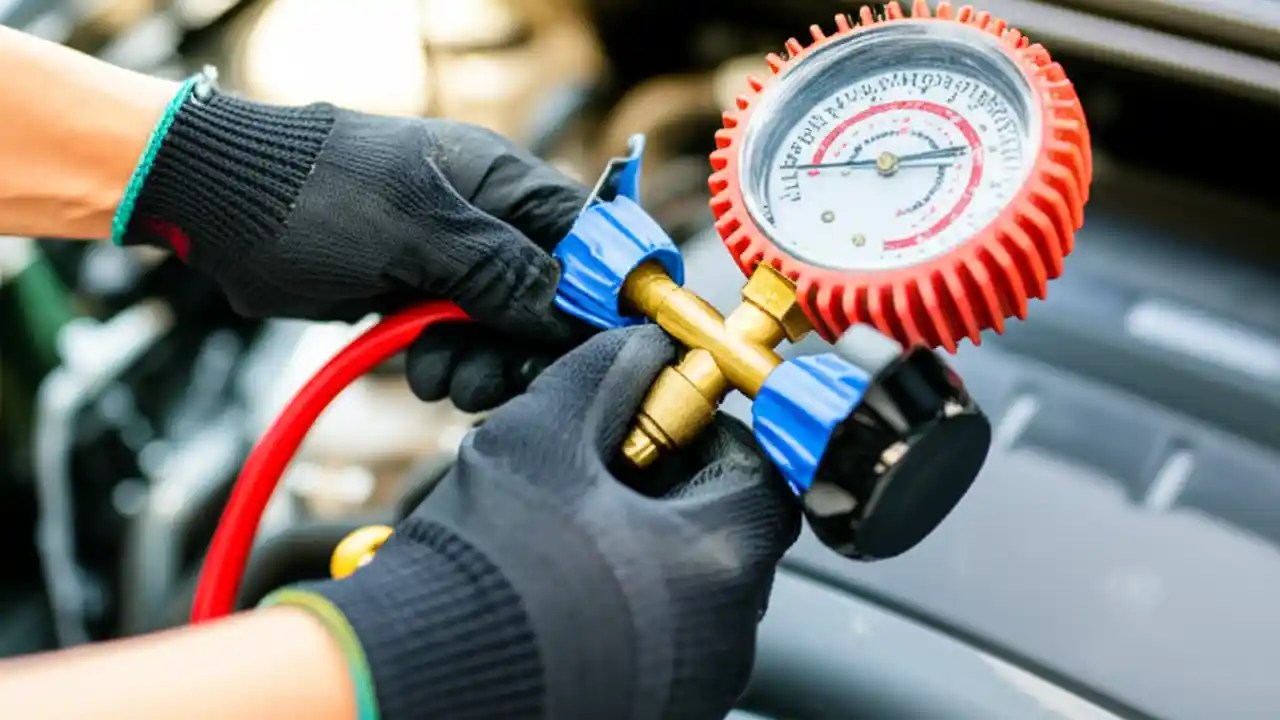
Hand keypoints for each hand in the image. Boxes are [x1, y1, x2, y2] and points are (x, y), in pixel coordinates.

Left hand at [122, 88, 589, 348]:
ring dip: (483, 365)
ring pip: (510, 333)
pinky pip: (465, 344)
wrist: (223, 208)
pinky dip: (450, 365)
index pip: (593, 239)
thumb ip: (500, 270)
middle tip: (497, 376)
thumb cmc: (314, 195)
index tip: (592, 346)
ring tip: (439, 371)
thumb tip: (567, 310)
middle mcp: (492, 223)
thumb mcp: (415, 229)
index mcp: (505, 184)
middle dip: (530, 347)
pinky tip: (421, 366)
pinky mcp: (425, 296)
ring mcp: (458, 262)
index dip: (605, 294)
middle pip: (557, 300)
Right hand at [282, 325, 801, 719]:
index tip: (661, 422)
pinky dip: (627, 608)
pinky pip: (661, 645)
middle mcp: (723, 639)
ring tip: (572, 531)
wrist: (412, 679)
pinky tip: (563, 589)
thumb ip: (604, 375)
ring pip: (691, 593)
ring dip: (647, 550)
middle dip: (673, 493)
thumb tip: (636, 351)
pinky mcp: (651, 713)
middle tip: (606, 472)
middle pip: (725, 536)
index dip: (707, 434)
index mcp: (720, 564)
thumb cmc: (483, 571)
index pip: (758, 474)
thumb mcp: (542, 437)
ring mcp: (690, 688)